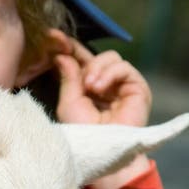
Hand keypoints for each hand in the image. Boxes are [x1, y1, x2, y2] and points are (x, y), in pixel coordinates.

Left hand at [47, 30, 152, 188]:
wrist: (102, 151)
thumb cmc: (83, 133)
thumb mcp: (69, 102)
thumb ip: (68, 76)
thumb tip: (62, 54)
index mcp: (87, 86)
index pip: (78, 59)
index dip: (67, 47)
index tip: (51, 36)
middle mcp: (105, 83)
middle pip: (95, 55)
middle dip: (83, 58)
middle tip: (78, 77)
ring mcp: (122, 85)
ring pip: (110, 57)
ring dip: (97, 69)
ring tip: (90, 88)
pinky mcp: (137, 87)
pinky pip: (124, 67)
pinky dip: (110, 73)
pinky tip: (99, 88)